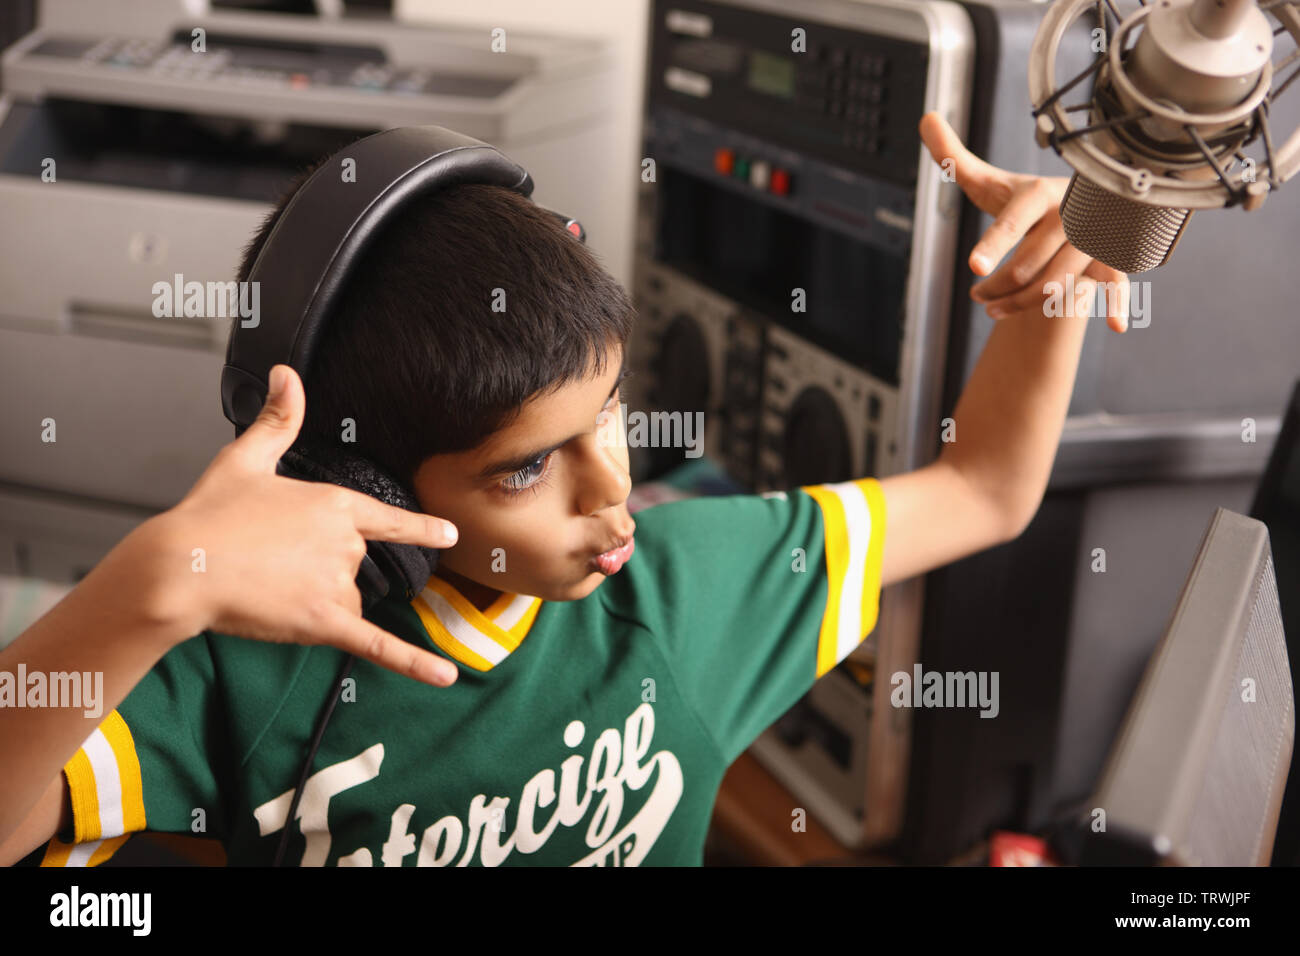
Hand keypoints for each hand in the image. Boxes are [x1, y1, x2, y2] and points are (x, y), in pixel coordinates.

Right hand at [148, 364, 458, 685]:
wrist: (181, 566)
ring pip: (350, 602)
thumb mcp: (245, 458)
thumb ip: (278, 421)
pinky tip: (446, 678)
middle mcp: (346, 542)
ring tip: (268, 592)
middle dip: (318, 571)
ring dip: (321, 605)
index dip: (419, 527)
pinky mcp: (325, 621)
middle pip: (355, 566)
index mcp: (335, 503)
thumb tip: (288, 375)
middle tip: (267, 566)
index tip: (449, 534)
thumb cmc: (207, 516)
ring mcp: (338, 582)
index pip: (388, 517)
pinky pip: (379, 646)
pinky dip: (416, 664)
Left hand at [919, 111, 1129, 333]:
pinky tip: (1118, 325)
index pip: (1011, 221)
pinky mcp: (1110, 258)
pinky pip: (1117, 284)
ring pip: (1053, 286)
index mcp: (1037, 194)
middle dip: (993, 288)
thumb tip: (925, 118)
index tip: (975, 266)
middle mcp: (1067, 214)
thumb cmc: (1027, 200)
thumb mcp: (991, 181)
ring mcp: (1091, 238)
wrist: (1079, 208)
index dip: (993, 244)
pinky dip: (1118, 304)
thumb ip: (954, 157)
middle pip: (1026, 266)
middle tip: (975, 295)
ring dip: (1017, 305)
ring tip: (993, 309)